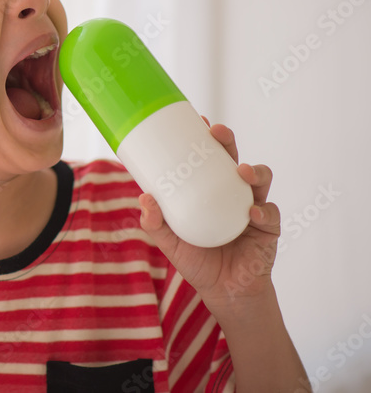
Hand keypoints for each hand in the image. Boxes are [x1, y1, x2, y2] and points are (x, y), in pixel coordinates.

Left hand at [137, 117, 279, 312]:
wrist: (225, 293)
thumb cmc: (198, 262)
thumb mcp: (170, 243)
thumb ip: (155, 223)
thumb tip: (144, 197)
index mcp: (208, 191)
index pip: (208, 159)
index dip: (205, 138)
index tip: (198, 120)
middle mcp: (231, 193)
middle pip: (233, 159)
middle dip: (228, 142)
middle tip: (218, 134)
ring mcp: (252, 207)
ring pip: (259, 179)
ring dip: (253, 171)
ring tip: (241, 172)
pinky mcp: (269, 227)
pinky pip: (270, 213)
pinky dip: (262, 211)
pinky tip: (251, 214)